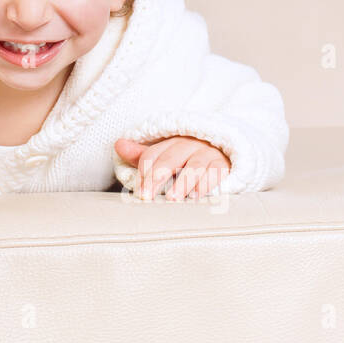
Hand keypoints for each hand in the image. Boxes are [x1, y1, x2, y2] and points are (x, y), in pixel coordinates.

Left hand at [114, 136, 229, 200]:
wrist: (225, 153)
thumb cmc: (188, 159)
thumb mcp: (165, 156)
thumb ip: (142, 154)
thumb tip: (118, 144)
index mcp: (170, 143)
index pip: (152, 155)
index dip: (143, 173)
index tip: (139, 193)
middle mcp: (188, 145)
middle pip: (169, 159)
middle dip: (156, 178)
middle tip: (147, 197)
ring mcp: (207, 153)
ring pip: (193, 167)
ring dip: (182, 183)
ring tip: (173, 199)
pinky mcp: (223, 164)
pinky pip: (215, 173)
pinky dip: (206, 185)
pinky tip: (197, 197)